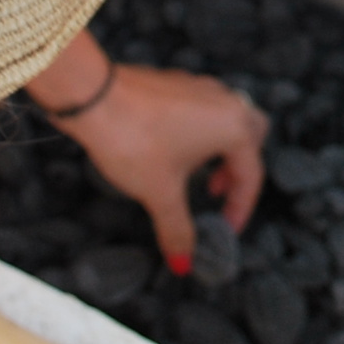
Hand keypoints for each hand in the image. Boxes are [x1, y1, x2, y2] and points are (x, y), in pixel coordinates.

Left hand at [26, 34, 265, 271]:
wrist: (92, 95)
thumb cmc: (133, 139)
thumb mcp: (159, 192)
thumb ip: (177, 229)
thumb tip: (184, 262)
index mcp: (234, 127)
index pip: (251, 174)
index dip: (240, 208)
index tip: (225, 229)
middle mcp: (226, 101)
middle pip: (251, 136)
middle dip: (238, 168)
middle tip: (217, 191)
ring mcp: (200, 86)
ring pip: (228, 116)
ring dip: (219, 147)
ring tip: (194, 171)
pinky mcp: (177, 81)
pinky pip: (203, 107)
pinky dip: (200, 130)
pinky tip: (172, 147)